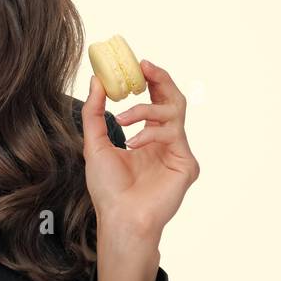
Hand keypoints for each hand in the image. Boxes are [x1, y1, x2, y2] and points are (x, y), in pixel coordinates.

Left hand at [81, 58, 200, 237]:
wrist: (118, 217)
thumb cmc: (108, 188)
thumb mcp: (94, 144)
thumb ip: (95, 112)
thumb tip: (97, 81)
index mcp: (148, 136)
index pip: (155, 100)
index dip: (150, 79)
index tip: (137, 63)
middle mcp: (166, 141)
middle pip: (173, 98)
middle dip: (159, 78)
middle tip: (143, 66)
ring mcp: (178, 152)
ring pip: (174, 111)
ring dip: (145, 109)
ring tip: (123, 118)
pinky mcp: (186, 163)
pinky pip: (173, 134)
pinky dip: (150, 135)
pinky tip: (133, 147)